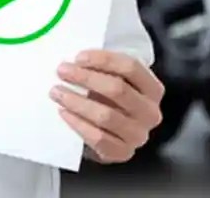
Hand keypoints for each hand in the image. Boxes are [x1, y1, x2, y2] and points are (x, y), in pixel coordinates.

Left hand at [50, 49, 164, 163]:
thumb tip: (74, 60)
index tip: (78, 58)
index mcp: (152, 89)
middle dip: (85, 78)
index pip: (131, 67)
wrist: (111, 134)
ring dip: (77, 101)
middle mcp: (150, 112)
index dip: (103, 60)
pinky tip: (64, 112)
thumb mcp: (112, 81)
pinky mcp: (123, 152)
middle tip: (62, 71)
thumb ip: (101, 70)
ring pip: (106, 116)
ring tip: (57, 92)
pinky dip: (78, 124)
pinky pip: (98, 138)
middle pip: (118, 90)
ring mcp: (138, 135)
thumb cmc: (109, 100)